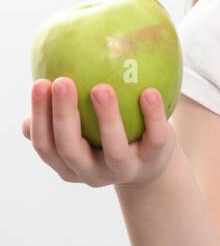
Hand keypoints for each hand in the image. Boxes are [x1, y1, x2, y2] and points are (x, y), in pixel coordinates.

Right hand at [22, 79, 176, 187]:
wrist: (150, 162)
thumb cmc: (104, 134)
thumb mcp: (82, 128)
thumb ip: (61, 108)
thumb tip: (42, 72)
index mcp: (67, 165)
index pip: (45, 145)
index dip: (39, 117)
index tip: (39, 83)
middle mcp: (91, 172)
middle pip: (70, 148)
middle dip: (63, 115)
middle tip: (62, 81)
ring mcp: (123, 169)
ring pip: (114, 148)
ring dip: (107, 117)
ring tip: (101, 88)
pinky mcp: (153, 160)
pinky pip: (154, 138)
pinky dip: (152, 115)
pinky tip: (149, 91)